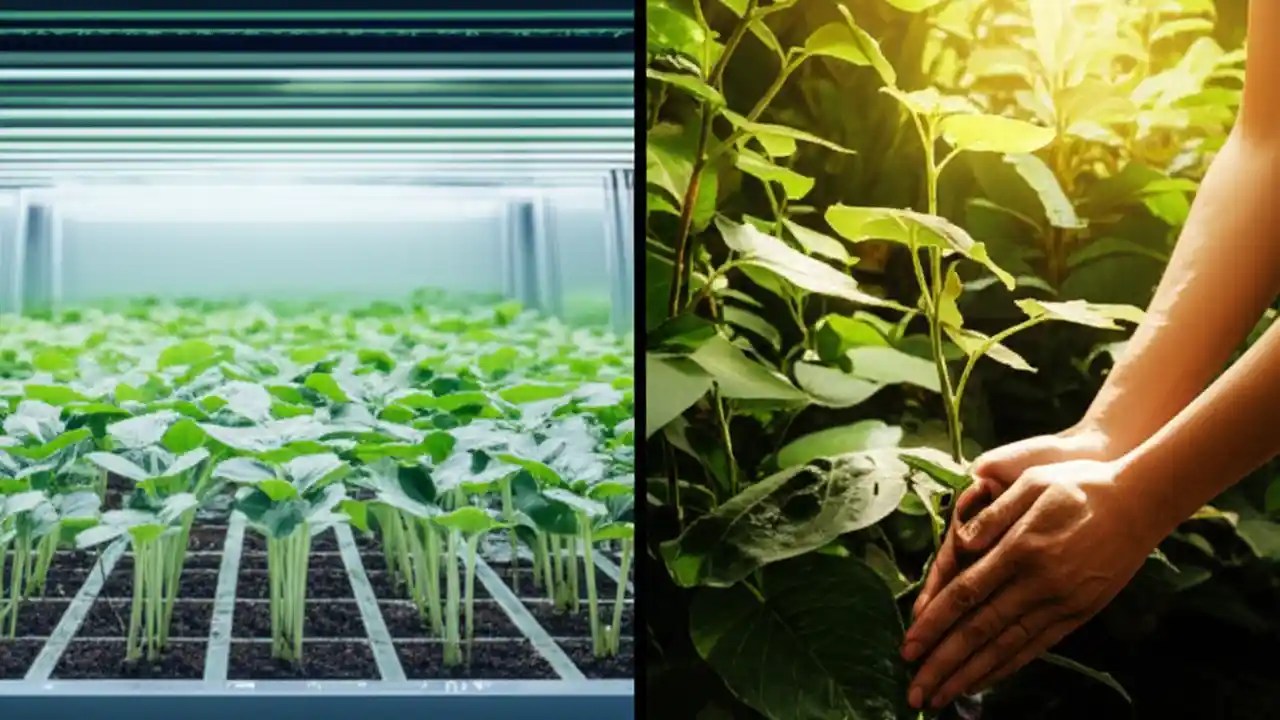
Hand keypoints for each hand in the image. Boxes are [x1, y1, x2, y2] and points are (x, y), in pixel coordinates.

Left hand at [901, 458, 1164, 710]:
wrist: (1140, 503)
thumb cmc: (1080, 485)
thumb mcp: (1032, 482)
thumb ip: (992, 515)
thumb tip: (959, 542)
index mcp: (1022, 548)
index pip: (966, 594)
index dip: (934, 624)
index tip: (908, 646)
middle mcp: (1040, 582)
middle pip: (980, 631)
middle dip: (943, 664)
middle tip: (914, 693)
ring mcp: (1061, 602)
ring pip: (1006, 647)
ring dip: (969, 675)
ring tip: (940, 698)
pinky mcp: (1078, 614)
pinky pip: (1035, 646)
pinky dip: (1006, 667)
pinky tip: (982, 682)